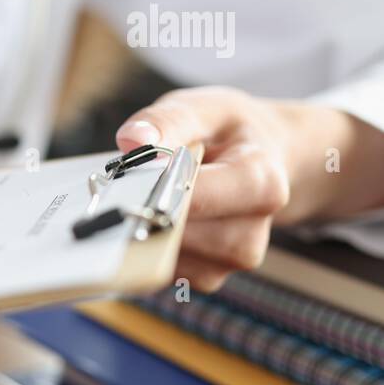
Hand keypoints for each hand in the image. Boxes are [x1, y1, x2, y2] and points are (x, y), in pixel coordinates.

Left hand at [117, 86, 383, 291]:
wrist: (263, 159)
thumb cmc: (228, 132)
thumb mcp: (205, 108)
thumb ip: (168, 120)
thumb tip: (132, 142)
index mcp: (261, 183)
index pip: (196, 196)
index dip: (153, 186)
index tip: (124, 172)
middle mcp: (252, 231)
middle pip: (176, 233)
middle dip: (141, 208)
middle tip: (122, 184)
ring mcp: (230, 260)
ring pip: (163, 256)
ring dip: (141, 228)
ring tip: (144, 196)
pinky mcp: (208, 276)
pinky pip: (160, 270)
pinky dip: (145, 244)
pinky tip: (151, 219)